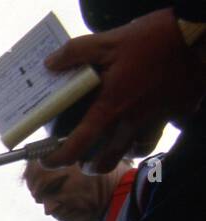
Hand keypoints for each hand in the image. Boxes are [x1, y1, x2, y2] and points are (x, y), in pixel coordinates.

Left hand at [43, 9, 205, 170]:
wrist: (199, 36)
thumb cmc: (155, 39)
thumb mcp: (109, 41)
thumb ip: (76, 53)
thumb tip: (50, 64)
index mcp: (111, 108)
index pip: (77, 146)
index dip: (56, 159)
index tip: (46, 159)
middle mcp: (132, 121)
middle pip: (107, 162)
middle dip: (91, 167)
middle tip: (82, 160)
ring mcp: (156, 119)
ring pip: (135, 152)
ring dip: (120, 153)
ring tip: (111, 144)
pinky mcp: (176, 112)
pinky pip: (159, 133)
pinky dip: (146, 135)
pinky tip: (141, 124)